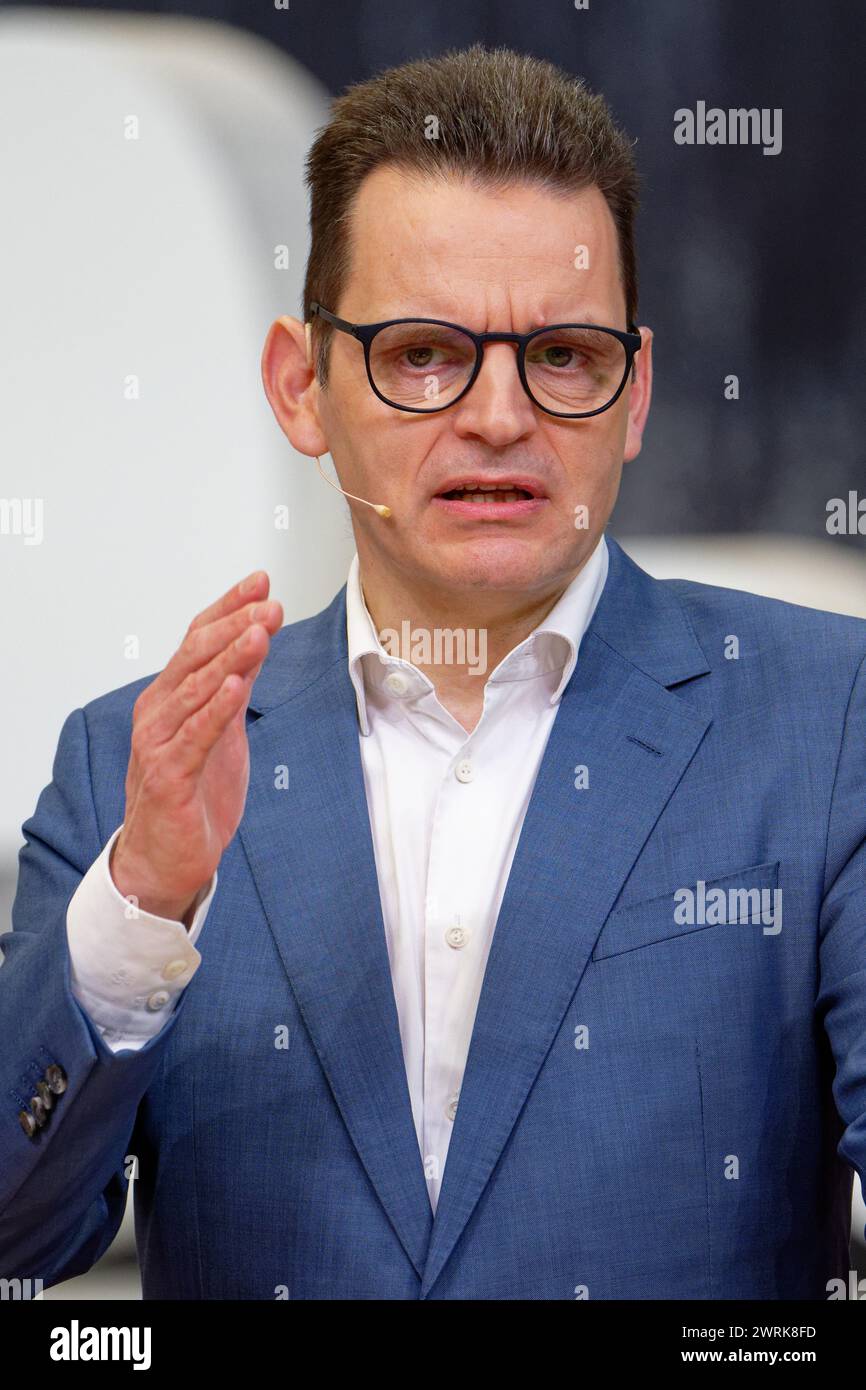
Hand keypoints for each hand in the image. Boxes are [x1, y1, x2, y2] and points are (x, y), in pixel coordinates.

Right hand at [110, 571, 282, 924]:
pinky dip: (215, 708)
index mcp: (170, 694)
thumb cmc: (193, 791)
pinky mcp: (168, 776)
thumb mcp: (224, 728)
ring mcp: (159, 742)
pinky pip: (195, 736)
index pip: (198, 638)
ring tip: (259, 631)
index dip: (229, 607)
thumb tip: (258, 636)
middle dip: (235, 624)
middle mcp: (157, 710)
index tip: (261, 581)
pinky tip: (235, 685)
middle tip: (269, 603)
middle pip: (196, 655)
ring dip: (229, 657)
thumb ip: (236, 684)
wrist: (167, 858)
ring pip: (195, 689)